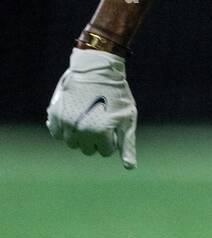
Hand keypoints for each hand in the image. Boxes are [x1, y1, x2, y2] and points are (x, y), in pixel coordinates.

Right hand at [46, 48, 137, 166]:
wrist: (96, 68)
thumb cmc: (117, 94)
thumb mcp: (127, 118)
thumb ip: (127, 144)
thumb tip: (130, 168)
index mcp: (102, 132)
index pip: (106, 152)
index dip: (111, 138)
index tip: (112, 123)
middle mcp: (82, 130)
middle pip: (88, 150)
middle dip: (95, 139)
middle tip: (99, 119)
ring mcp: (67, 123)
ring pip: (72, 144)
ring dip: (79, 135)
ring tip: (87, 117)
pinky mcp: (56, 115)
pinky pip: (57, 134)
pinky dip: (64, 129)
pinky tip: (74, 116)